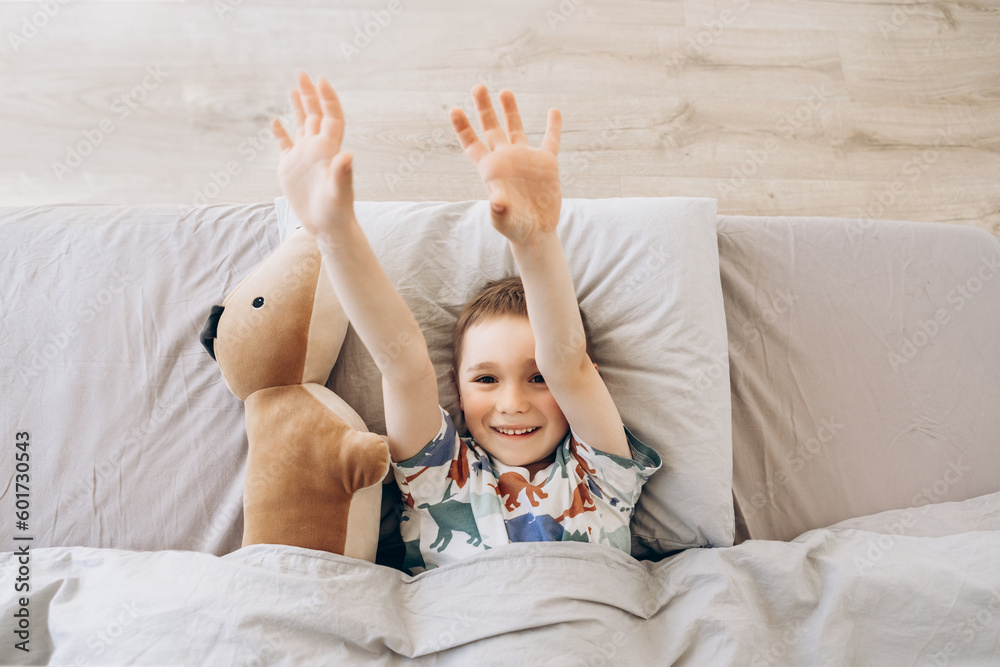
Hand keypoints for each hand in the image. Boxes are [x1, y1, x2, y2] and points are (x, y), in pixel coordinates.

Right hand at [271, 72, 354, 242]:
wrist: (327, 227)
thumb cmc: (336, 211)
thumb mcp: (339, 192)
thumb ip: (342, 173)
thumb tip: (347, 156)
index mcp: (329, 149)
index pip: (331, 116)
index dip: (327, 98)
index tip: (321, 79)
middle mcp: (317, 149)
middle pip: (315, 114)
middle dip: (310, 94)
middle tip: (302, 73)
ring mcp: (304, 157)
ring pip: (302, 125)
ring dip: (299, 107)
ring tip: (294, 88)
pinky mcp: (290, 168)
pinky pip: (285, 145)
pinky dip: (280, 133)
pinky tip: (276, 122)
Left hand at [450, 86, 561, 245]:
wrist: (536, 231)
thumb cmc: (515, 227)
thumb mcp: (505, 219)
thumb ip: (499, 209)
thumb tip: (497, 201)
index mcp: (490, 169)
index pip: (472, 144)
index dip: (462, 127)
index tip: (454, 109)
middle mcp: (506, 159)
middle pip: (491, 129)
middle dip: (484, 108)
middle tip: (478, 87)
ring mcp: (525, 159)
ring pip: (515, 128)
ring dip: (510, 110)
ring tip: (504, 91)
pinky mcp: (546, 163)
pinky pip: (550, 140)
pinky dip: (553, 126)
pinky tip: (553, 112)